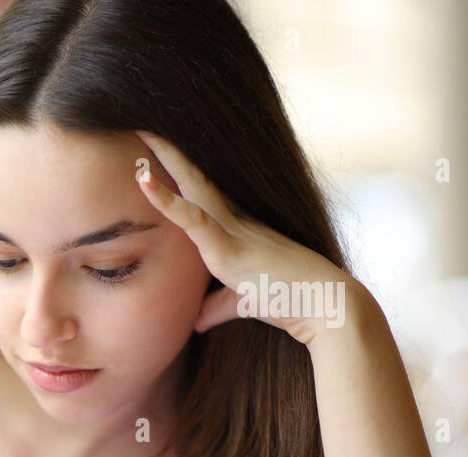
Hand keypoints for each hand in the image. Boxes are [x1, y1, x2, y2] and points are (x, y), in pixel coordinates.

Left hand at [133, 129, 361, 346]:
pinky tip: (142, 179)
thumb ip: (217, 306)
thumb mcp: (243, 302)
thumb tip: (197, 321)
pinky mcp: (227, 248)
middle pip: (196, 179)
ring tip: (141, 130)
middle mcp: (236, 221)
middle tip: (145, 124)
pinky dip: (165, 199)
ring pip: (192, 185)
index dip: (181, 175)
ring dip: (166, 158)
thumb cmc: (291, 303)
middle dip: (170, 152)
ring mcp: (232, 231)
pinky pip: (191, 218)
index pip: (203, 195)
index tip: (157, 155)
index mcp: (239, 229)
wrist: (325, 307)